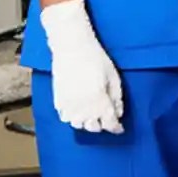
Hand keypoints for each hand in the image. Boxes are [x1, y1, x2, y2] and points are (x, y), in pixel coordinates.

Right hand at [41, 0, 123, 133]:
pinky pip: (65, 117)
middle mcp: (82, 107)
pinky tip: (79, 111)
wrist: (72, 48)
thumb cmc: (96, 59)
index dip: (115, 128)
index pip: (109, 123)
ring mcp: (67, 105)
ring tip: (94, 116)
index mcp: (98, 101)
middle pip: (92, 127)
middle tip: (108, 120)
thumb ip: (116, 98)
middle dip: (102, 125)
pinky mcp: (57, 100)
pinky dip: (73, 118)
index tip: (120, 128)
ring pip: (77, 125)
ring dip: (87, 123)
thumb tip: (118, 112)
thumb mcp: (114, 77)